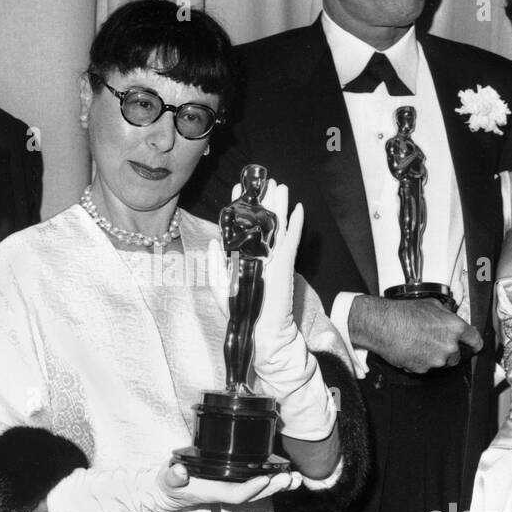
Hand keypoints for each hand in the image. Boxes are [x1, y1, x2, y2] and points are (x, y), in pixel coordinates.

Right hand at [154, 462, 302, 511]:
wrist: (167, 493)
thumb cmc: (168, 485)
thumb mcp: (166, 480)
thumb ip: (172, 477)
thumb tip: (179, 472)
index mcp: (211, 492)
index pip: (235, 494)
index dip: (251, 488)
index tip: (265, 478)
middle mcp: (224, 493)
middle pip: (254, 495)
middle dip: (273, 487)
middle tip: (290, 478)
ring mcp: (230, 489)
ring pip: (259, 491)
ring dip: (279, 485)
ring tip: (297, 478)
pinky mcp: (234, 482)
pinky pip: (257, 484)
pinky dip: (273, 480)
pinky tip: (288, 474)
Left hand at [205, 179, 301, 351]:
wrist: (259, 332)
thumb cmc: (241, 312)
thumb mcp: (221, 285)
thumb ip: (215, 262)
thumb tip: (214, 240)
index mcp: (245, 257)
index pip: (244, 226)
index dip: (242, 207)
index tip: (238, 189)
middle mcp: (260, 255)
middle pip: (263, 222)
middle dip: (263, 200)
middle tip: (263, 180)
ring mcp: (274, 260)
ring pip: (278, 227)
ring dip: (280, 206)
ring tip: (281, 186)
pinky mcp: (284, 267)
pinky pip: (291, 242)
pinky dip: (295, 226)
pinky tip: (298, 210)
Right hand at [348, 295, 482, 372]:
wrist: (383, 325)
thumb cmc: (403, 313)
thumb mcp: (431, 305)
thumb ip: (447, 315)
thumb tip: (450, 319)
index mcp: (455, 328)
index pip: (476, 341)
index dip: (474, 343)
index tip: (473, 345)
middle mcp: (449, 346)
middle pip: (458, 355)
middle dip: (449, 349)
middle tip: (434, 340)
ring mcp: (436, 360)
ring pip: (442, 362)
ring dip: (435, 355)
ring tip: (419, 342)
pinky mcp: (423, 369)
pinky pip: (426, 367)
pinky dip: (421, 360)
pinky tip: (412, 348)